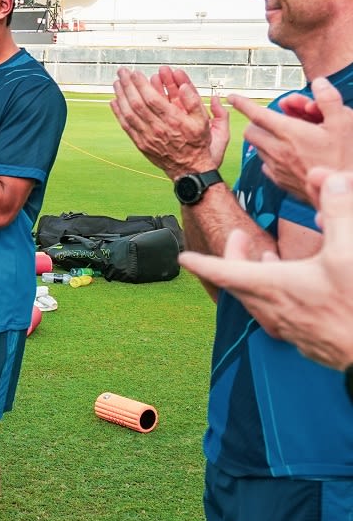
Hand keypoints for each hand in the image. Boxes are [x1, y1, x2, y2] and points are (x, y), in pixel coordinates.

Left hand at [111, 67, 222, 176]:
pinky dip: (119, 113)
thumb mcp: (206, 122)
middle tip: (122, 72)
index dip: (141, 84)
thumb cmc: (199, 145)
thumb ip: (195, 102)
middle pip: (137, 104)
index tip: (136, 73)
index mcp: (174, 121)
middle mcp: (158, 129)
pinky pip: (126, 127)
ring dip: (121, 96)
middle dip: (128, 86)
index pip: (152, 99)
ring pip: (129, 114)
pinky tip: (114, 102)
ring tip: (116, 83)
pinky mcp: (141, 144)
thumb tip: (184, 86)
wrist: (191, 170)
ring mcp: (147, 138)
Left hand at [178, 169, 352, 369]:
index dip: (202, 262)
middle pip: (239, 283)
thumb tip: (330, 179)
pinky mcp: (306, 341)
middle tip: (241, 240)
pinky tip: (296, 288)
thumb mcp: (349, 251)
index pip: (223, 272)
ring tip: (268, 258)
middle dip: (235, 258)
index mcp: (273, 286)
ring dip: (257, 277)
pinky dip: (276, 296)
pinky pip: (278, 316)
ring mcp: (289, 329)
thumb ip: (338, 212)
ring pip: (258, 301)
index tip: (184, 258)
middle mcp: (274, 310)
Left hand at [229, 77, 352, 204]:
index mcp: (290, 133)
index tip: (233, 97)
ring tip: (288, 136)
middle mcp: (278, 151)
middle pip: (251, 131)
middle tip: (274, 119)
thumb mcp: (344, 122)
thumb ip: (328, 100)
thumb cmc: (347, 157)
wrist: (345, 192)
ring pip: (257, 148)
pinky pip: (266, 164)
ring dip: (266, 139)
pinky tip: (289, 154)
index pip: (258, 115)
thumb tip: (318, 83)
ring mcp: (277, 168)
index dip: (243, 104)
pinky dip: (271, 156)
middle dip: (257, 122)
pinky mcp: (280, 181)